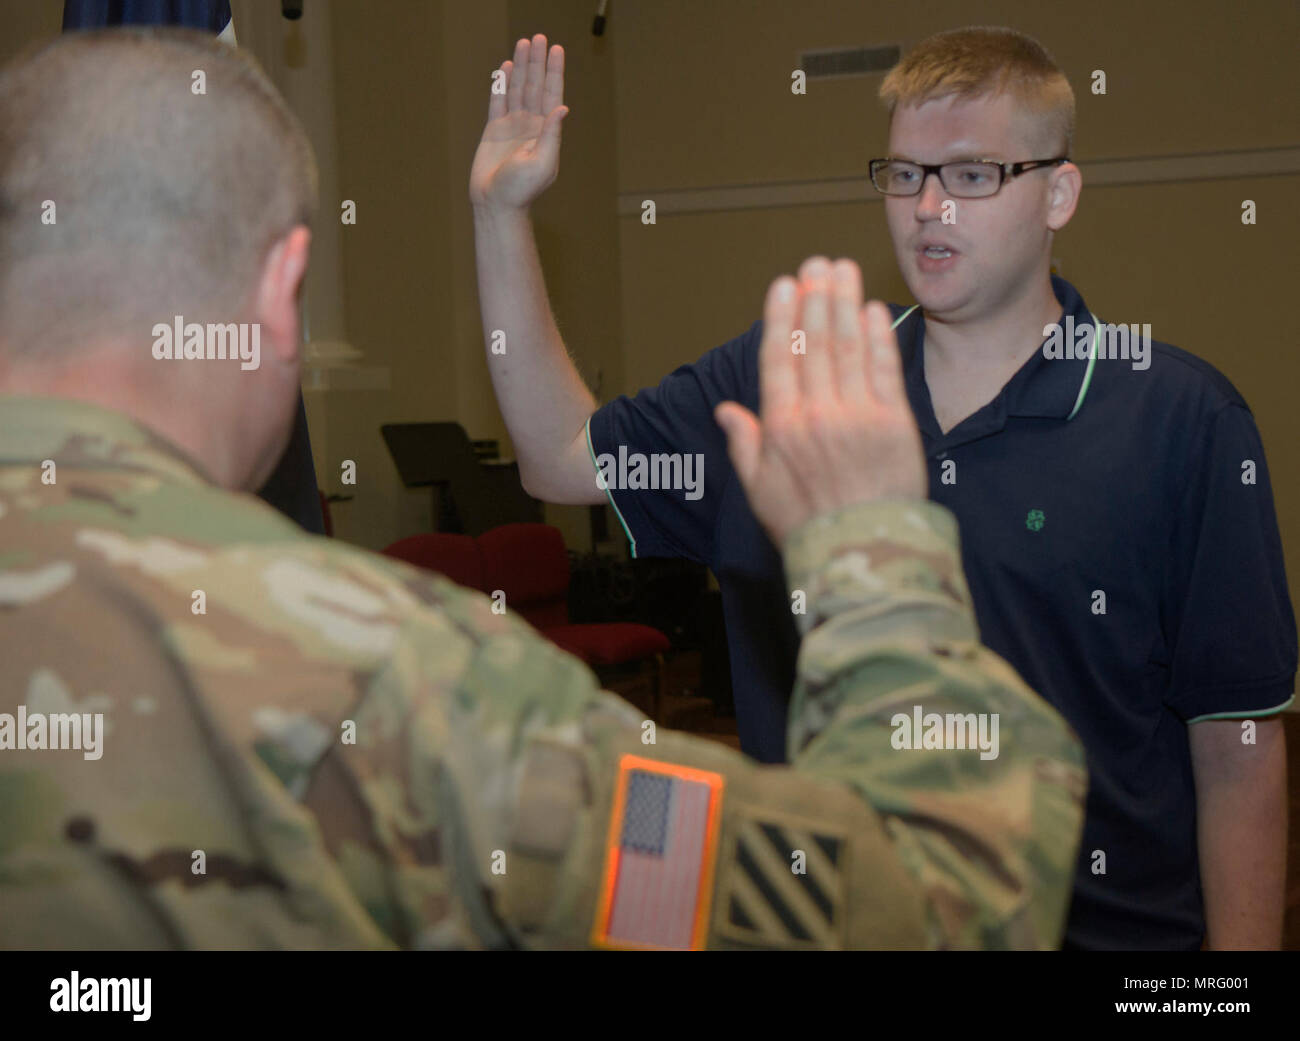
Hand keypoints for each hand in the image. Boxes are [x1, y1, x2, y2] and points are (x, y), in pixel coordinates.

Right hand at [469, 34, 567, 210]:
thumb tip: (562, 108)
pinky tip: (505, 69)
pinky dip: (501, 85)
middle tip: (538, 38)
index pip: (552, 95)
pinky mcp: (494, 131)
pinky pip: (498, 101)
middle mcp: (531, 126)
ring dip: (521, 67)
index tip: (556, 50)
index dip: (554, 71)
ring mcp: (512, 127)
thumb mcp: (542, 163)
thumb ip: (552, 135)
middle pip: (535, 86)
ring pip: (518, 89)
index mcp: (546, 132)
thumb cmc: (521, 189)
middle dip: (537, 62)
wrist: (496, 204)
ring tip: (523, 44)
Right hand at [715, 258, 926, 546]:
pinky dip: (878, 336)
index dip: (782, 317)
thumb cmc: (807, 526)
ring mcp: (858, 415)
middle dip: (815, 297)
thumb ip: (744, 445)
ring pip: (849, 346)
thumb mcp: (760, 490)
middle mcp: (817, 413)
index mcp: (781, 427)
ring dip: (845, 303)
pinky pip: (884, 369)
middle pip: (815, 342)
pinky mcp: (895, 423)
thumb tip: (726, 411)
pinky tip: (873, 310)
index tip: (785, 285)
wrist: (861, 554)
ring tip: (843, 270)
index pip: (780, 358)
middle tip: (817, 263)